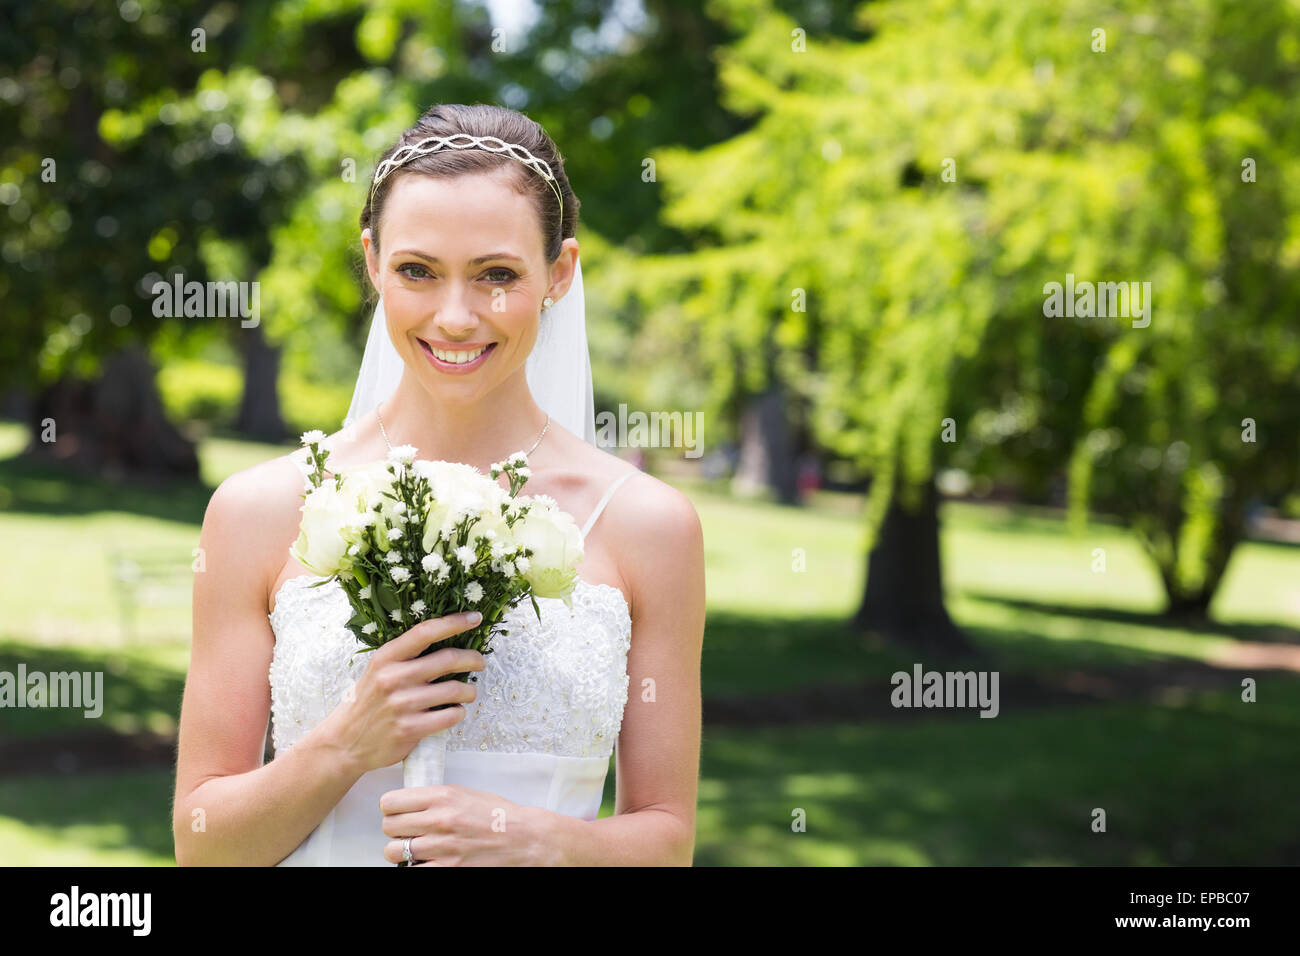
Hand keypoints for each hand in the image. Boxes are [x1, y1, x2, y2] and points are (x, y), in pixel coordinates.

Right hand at [323, 611, 485, 774]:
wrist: (346, 742)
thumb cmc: (369, 701)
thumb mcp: (379, 670)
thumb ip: (407, 655)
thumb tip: (448, 638)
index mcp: (386, 658)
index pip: (425, 632)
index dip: (454, 623)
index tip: (475, 618)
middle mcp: (393, 678)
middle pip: (447, 659)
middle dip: (473, 658)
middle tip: (480, 662)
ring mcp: (402, 705)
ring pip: (454, 690)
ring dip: (469, 691)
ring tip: (468, 692)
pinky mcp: (410, 729)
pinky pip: (450, 716)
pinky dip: (459, 713)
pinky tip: (454, 711)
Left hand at [380, 784, 544, 865]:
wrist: (523, 838)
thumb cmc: (498, 815)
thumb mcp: (465, 793)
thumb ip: (436, 797)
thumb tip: (410, 802)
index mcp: (443, 796)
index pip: (390, 801)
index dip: (391, 808)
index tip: (397, 811)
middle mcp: (439, 820)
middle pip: (388, 826)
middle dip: (395, 830)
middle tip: (407, 831)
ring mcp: (442, 847)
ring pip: (394, 852)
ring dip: (402, 851)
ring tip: (416, 849)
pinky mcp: (448, 869)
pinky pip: (412, 871)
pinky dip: (416, 867)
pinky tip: (427, 861)